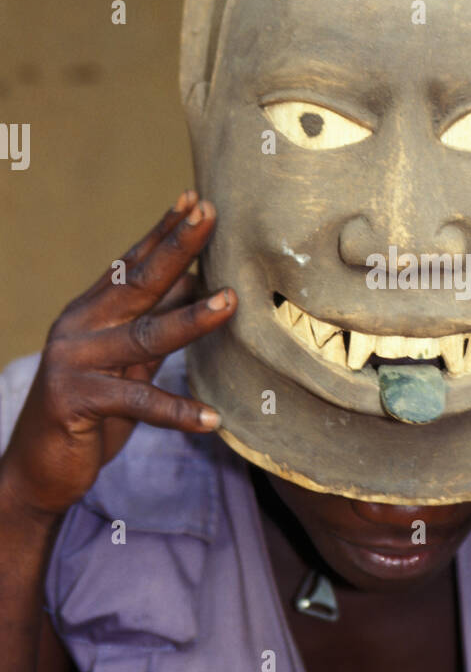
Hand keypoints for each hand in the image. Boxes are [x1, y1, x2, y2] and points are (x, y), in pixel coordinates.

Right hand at [0, 192, 237, 516]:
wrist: (37, 471)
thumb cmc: (90, 414)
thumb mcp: (126, 365)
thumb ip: (153, 328)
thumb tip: (195, 286)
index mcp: (90, 312)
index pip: (133, 264)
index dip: (164, 233)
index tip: (196, 201)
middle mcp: (78, 327)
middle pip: (139, 283)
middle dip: (178, 248)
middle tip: (210, 215)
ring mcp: (73, 362)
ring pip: (144, 336)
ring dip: (193, 319)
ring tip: (232, 301)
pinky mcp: (75, 401)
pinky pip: (137, 402)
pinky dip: (177, 411)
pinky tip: (212, 418)